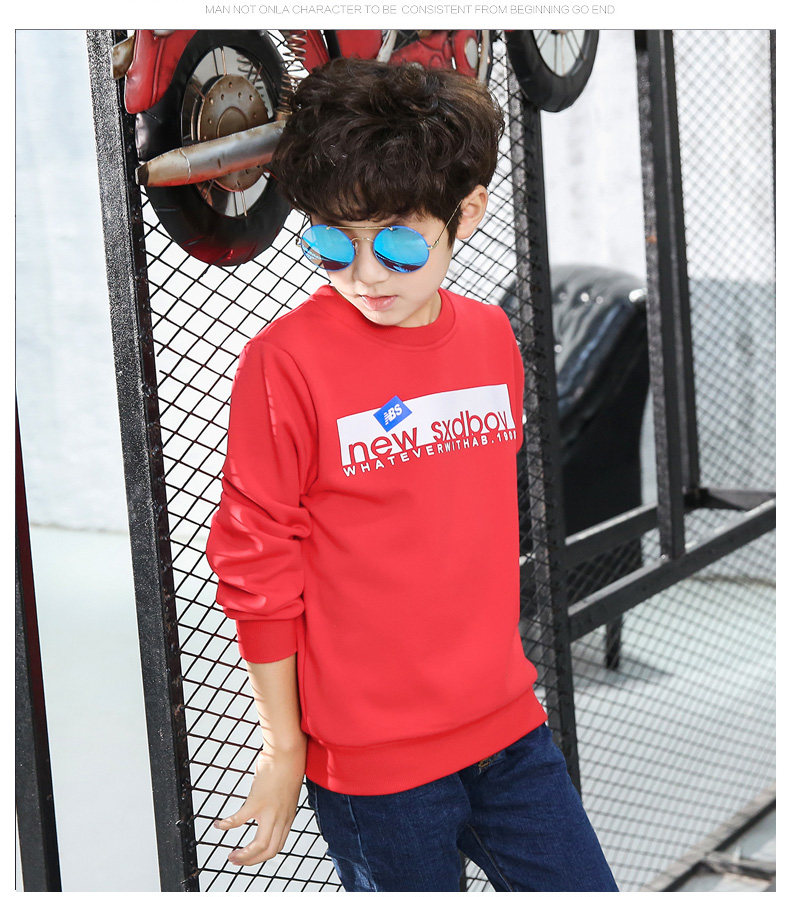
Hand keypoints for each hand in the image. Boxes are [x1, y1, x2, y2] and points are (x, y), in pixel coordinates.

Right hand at [213, 735, 307, 865]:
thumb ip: (280, 804)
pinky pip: (239, 820)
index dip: (262, 856)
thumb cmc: (287, 767)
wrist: (288, 752)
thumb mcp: (287, 792)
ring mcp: (270, 811)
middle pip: (269, 851)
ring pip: (259, 846)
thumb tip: (271, 807)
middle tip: (235, 860)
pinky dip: (227, 825)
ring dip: (243, 855)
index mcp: (288, 817)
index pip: (277, 846)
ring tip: (230, 856)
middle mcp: (281, 818)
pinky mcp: (257, 801)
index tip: (250, 856)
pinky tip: (218, 825)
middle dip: (251, 861)